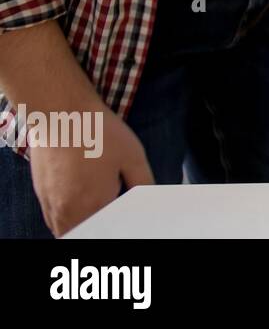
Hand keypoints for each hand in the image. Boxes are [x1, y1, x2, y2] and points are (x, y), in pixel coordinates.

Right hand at [29, 99, 153, 236]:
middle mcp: (69, 211)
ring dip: (85, 227)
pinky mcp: (41, 196)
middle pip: (88, 232)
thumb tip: (150, 200)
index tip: (130, 213)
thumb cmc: (97, 132)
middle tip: (115, 210)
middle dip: (104, 226)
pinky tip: (82, 206)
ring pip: (68, 231)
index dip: (121, 222)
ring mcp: (51, 205)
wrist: (61, 113)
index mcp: (95, 204)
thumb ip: (143, 184)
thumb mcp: (133, 156)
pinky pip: (54, 222)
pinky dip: (68, 222)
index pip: (111, 228)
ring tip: (100, 209)